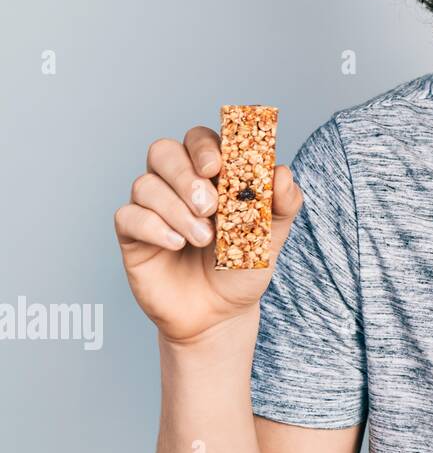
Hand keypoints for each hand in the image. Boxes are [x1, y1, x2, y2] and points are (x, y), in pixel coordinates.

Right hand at [114, 125, 303, 345]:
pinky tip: (177, 244)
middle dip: (186, 175)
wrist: (221, 314)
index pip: (199, 139)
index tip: (218, 167)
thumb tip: (282, 172)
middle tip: (211, 206)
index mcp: (212, 173)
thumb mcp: (273, 235)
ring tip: (204, 239)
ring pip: (145, 184)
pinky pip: (128, 216)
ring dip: (177, 209)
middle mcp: (177, 183)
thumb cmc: (244, 266)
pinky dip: (154, 227)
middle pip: (164, 152)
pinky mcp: (133, 235)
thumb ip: (283, 202)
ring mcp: (152, 207)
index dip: (205, 146)